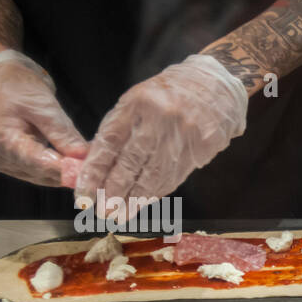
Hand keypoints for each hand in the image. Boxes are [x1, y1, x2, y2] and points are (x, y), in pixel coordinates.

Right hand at [0, 50, 86, 186]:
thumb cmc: (17, 85)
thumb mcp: (44, 105)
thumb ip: (63, 134)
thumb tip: (83, 157)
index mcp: (0, 138)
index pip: (40, 164)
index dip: (67, 171)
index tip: (89, 171)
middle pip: (40, 174)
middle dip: (67, 170)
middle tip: (92, 162)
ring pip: (38, 175)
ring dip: (59, 169)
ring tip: (78, 156)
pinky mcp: (0, 161)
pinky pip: (31, 170)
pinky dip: (49, 166)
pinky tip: (62, 156)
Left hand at [74, 54, 247, 215]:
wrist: (216, 86)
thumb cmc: (172, 93)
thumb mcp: (140, 100)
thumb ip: (120, 128)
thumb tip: (97, 164)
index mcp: (138, 103)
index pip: (110, 142)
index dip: (95, 170)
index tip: (84, 191)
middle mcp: (160, 120)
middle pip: (131, 163)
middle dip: (113, 191)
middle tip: (101, 211)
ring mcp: (183, 136)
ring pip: (153, 175)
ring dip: (134, 199)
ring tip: (120, 214)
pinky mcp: (201, 149)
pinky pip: (173, 177)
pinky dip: (156, 192)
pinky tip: (143, 203)